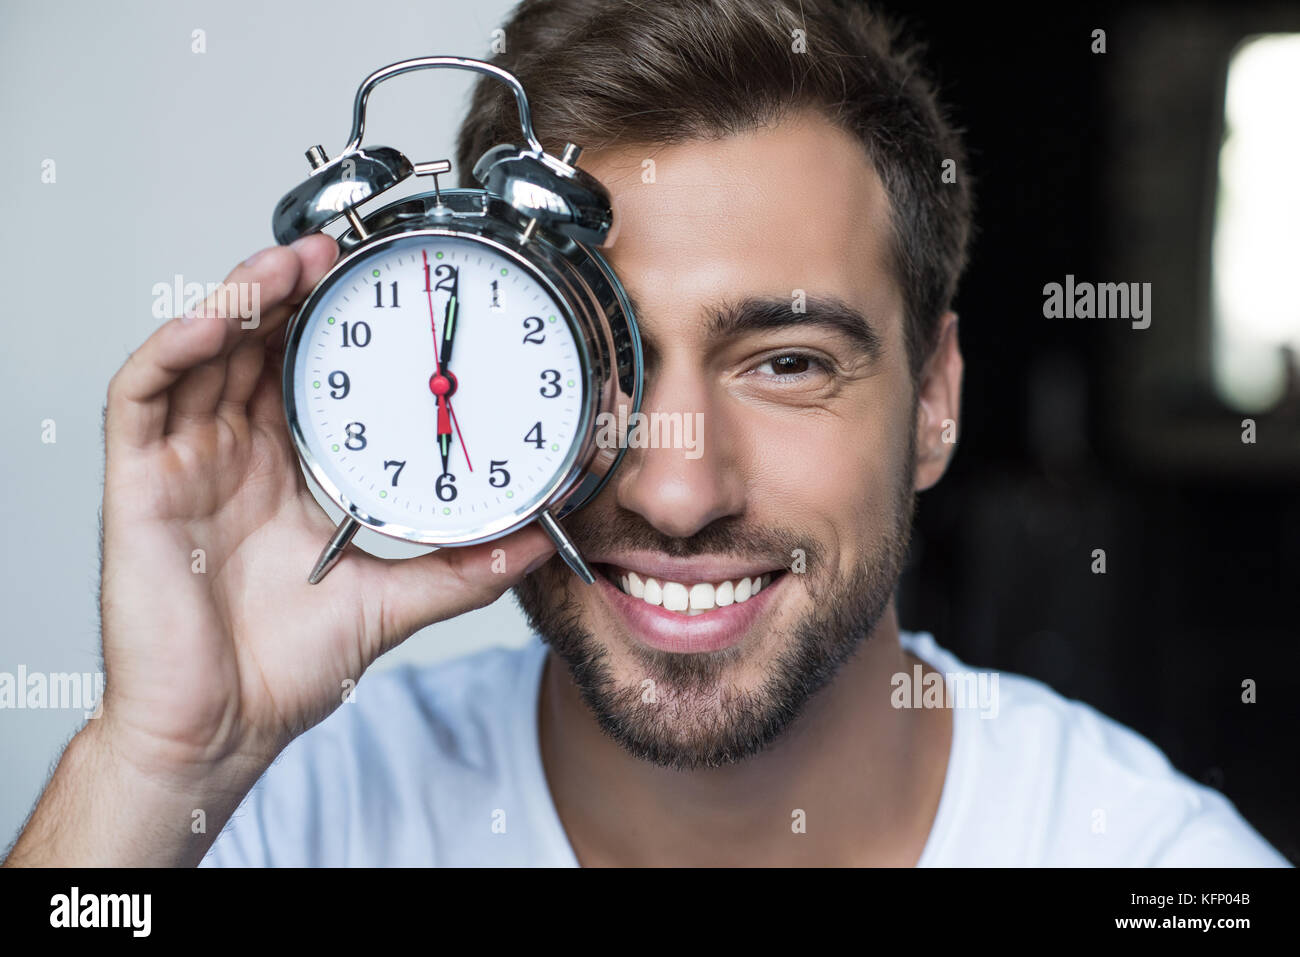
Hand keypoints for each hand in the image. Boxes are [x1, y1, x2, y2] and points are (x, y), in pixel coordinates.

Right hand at [97, 235, 554, 781]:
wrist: (223, 731)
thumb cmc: (284, 667)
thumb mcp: (392, 601)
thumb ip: (461, 568)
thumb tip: (534, 541)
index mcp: (284, 471)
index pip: (304, 372)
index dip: (332, 322)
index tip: (382, 284)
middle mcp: (231, 454)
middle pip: (252, 344)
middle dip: (290, 290)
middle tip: (340, 249)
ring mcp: (182, 464)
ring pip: (199, 351)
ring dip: (240, 298)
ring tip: (292, 261)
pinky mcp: (137, 483)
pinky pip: (142, 394)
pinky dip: (176, 346)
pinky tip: (219, 319)